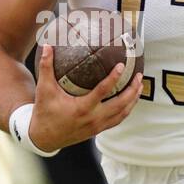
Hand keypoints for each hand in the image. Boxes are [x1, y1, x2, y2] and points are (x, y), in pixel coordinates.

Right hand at [27, 43, 143, 150]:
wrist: (44, 137)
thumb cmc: (44, 112)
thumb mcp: (44, 89)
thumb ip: (46, 67)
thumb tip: (48, 46)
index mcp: (82, 108)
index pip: (103, 91)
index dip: (114, 78)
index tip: (122, 66)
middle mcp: (93, 119)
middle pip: (120, 104)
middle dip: (132, 90)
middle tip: (139, 76)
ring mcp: (97, 126)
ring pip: (122, 114)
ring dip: (133, 100)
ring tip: (139, 86)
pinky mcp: (98, 130)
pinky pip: (117, 120)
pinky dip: (126, 109)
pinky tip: (130, 100)